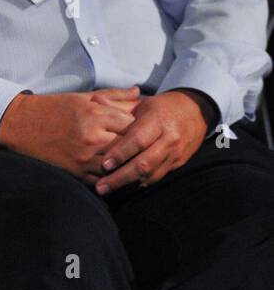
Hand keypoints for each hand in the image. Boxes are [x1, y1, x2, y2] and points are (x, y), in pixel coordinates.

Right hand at [0, 88, 140, 178]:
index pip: (133, 123)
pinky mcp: (76, 171)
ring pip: (118, 165)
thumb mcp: (83, 97)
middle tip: (145, 148)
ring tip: (133, 162)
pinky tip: (115, 174)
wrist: (21, 124)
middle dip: (137, 146)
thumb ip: (114, 96)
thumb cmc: (53, 107)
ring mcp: (84, 156)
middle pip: (129, 145)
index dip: (140, 126)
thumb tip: (138, 93)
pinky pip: (102, 179)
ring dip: (126, 164)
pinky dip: (110, 177)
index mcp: (95, 114)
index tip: (143, 128)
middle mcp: (92, 136)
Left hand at [88, 91, 211, 194]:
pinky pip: (158, 176)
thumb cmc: (162, 107)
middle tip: (101, 187)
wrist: (195, 112)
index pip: (137, 140)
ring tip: (108, 189)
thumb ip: (117, 105)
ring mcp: (175, 153)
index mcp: (157, 121)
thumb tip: (95, 100)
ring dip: (129, 184)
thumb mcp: (142, 102)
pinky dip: (141, 182)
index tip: (104, 164)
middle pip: (143, 163)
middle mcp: (168, 139)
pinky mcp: (179, 163)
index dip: (120, 153)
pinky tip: (126, 186)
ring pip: (151, 174)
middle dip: (120, 177)